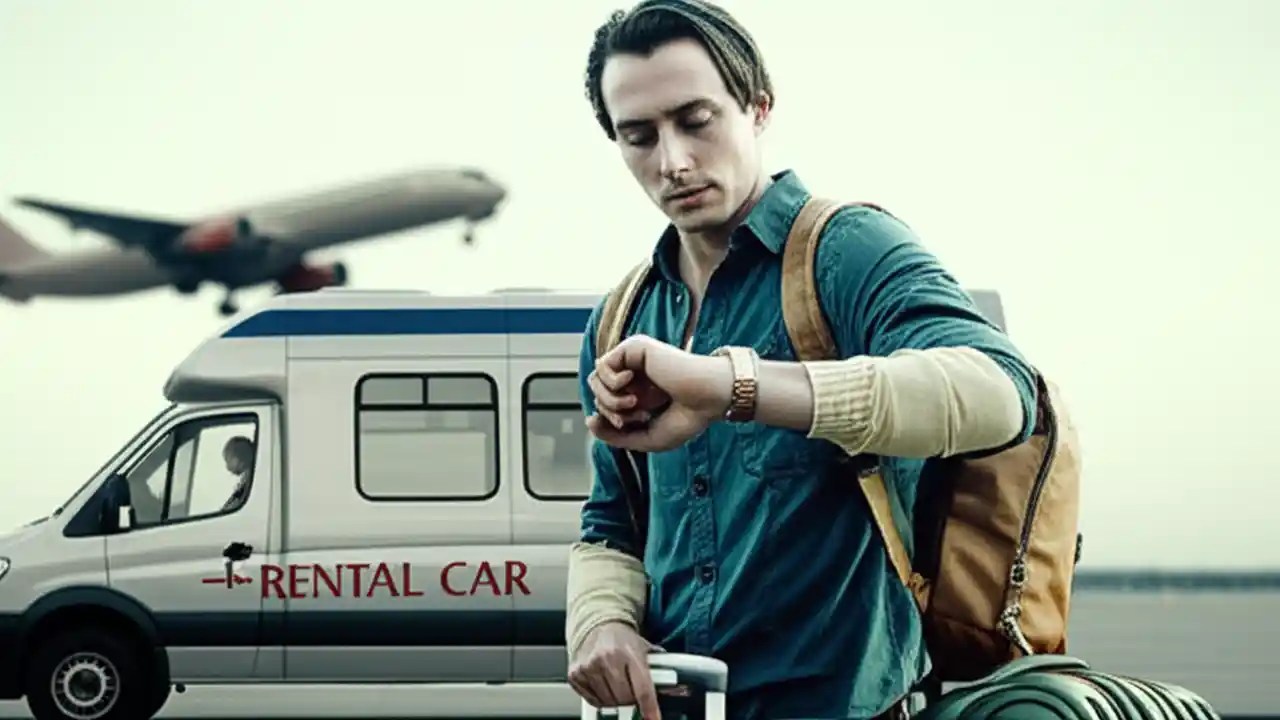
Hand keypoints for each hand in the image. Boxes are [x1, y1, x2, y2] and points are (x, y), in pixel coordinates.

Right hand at [568, 621, 662, 718]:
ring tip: (618, 687)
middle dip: (631, 702)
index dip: (649, 708)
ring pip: (608, 703)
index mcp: (629, 652)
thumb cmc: (623, 640)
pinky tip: (604, 685)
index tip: (653, 719)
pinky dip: (601, 699)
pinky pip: (592, 701)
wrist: (597, 626)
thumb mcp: (643, 648)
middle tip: (632, 694)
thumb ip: (657, 668)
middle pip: (624, 699)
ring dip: (616, 701)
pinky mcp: (575, 674)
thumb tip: (672, 687)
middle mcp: (607, 658)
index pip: (642, 688)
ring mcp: (589, 666)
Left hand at [587, 335, 732, 452]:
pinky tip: (632, 383)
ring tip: (634, 402)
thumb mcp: (644, 437)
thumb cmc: (687, 418)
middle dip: (610, 412)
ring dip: (610, 399)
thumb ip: (615, 436)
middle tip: (637, 416)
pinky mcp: (634, 347)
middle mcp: (633, 374)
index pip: (604, 405)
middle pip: (596, 394)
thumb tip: (589, 420)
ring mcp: (633, 360)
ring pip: (595, 380)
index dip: (611, 421)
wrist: (709, 398)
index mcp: (637, 392)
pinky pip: (602, 365)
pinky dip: (612, 382)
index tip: (635, 424)